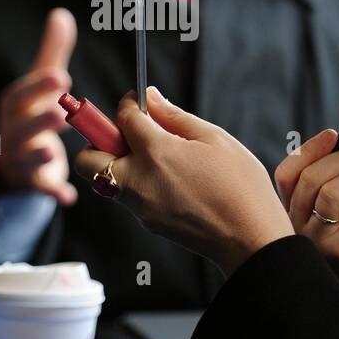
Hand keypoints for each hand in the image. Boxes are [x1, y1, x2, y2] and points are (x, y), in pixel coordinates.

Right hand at [0, 8, 78, 204]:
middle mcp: (14, 131)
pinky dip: (52, 192)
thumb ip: (51, 53)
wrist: (12, 159)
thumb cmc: (32, 112)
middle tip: (61, 112)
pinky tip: (67, 196)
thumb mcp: (38, 84)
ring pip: (28, 157)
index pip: (23, 94)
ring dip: (40, 155)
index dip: (40, 86)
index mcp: (16, 105)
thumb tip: (61, 14)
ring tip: (54, 152)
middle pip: (23, 126)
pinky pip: (41, 188)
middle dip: (40, 119)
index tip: (60, 75)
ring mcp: (21, 158)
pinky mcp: (33, 182)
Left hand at [72, 87, 291, 275]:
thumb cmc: (241, 186)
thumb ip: (176, 117)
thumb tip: (151, 98)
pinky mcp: (147, 222)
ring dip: (118, 162)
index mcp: (156, 152)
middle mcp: (138, 180)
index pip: (123, 118)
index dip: (129, 104)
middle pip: (88, 158)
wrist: (250, 239)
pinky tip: (170, 180)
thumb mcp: (215, 139)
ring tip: (156, 157)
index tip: (139, 103)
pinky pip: (127, 196)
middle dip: (99, 140)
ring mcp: (139, 206)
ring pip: (106, 179)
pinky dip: (136, 182)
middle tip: (129, 134)